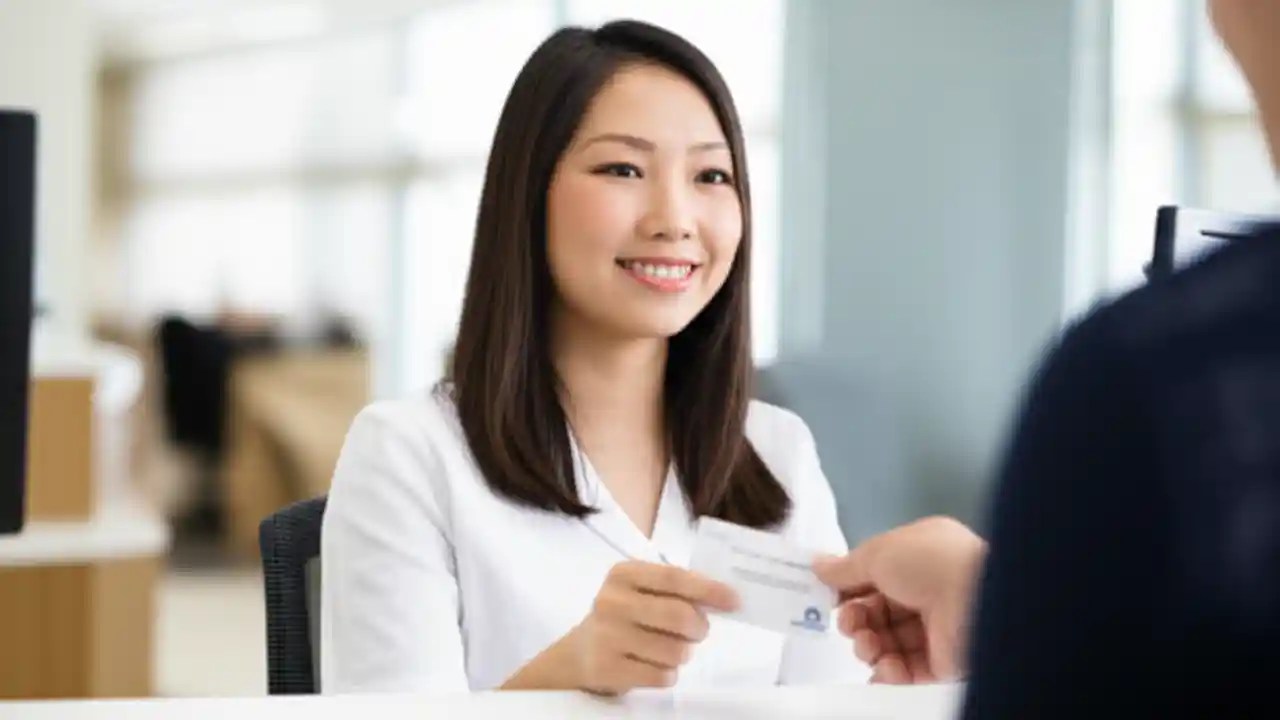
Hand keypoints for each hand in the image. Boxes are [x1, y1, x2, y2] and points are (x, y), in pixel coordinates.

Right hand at [566, 561, 739, 694]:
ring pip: (675, 650)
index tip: (735, 601)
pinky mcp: (608, 668)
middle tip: (698, 631)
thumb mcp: (643, 591)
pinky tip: (652, 664)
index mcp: (623, 574)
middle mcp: (611, 601)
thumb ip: (678, 589)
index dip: (708, 589)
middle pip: (678, 616)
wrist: (580, 652)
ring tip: (667, 648)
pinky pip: (662, 676)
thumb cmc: (625, 615)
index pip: (674, 577)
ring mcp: (607, 636)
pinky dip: (668, 673)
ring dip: (682, 653)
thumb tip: (726, 598)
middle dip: (699, 627)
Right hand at [813, 516, 985, 684]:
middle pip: (878, 612)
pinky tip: (885, 666)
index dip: (851, 588)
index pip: (877, 576)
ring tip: (869, 646)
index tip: (829, 598)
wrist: (977, 597)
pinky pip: (907, 670)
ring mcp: (937, 628)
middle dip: (857, 621)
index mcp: (920, 556)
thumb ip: (845, 566)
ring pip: (888, 642)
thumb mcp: (878, 552)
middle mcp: (930, 590)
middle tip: (851, 626)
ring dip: (869, 646)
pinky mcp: (943, 662)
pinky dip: (889, 672)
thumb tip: (817, 566)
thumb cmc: (928, 562)